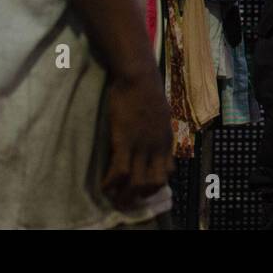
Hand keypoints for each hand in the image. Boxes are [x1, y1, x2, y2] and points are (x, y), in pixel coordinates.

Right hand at [102, 69, 174, 209]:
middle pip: (155, 183)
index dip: (156, 184)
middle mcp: (157, 147)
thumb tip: (152, 136)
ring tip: (114, 196)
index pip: (168, 173)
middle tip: (127, 196)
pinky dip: (111, 183)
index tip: (143, 185)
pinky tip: (104, 185)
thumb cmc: (147, 89)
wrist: (138, 75)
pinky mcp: (125, 141)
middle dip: (141, 195)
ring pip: (138, 183)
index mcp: (166, 140)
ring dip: (125, 194)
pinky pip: (119, 171)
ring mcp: (142, 145)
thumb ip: (158, 129)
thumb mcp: (161, 114)